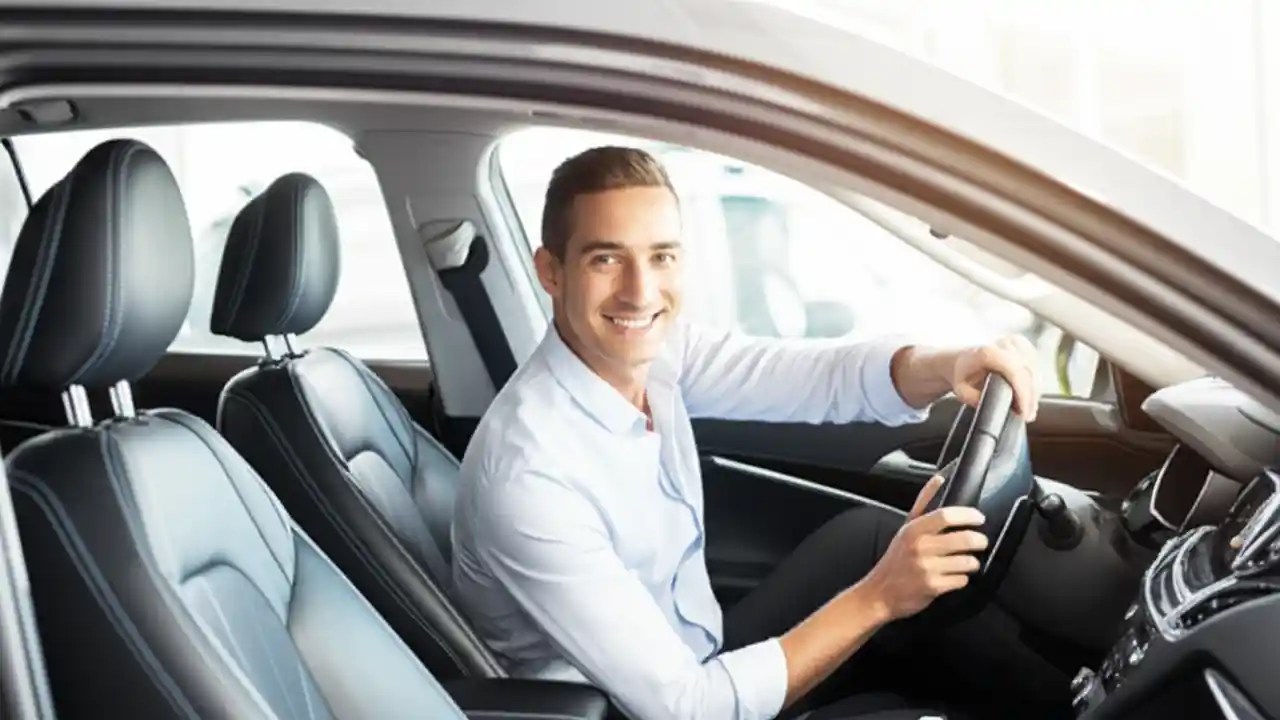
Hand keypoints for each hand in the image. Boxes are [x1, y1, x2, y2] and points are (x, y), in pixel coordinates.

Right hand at [860, 476, 987, 621]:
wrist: (879, 594)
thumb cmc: (896, 559)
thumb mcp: (905, 529)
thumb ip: (924, 503)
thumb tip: (940, 478)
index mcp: (913, 530)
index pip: (946, 515)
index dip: (968, 515)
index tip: (979, 517)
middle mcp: (920, 547)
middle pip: (964, 539)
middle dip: (979, 541)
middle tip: (981, 541)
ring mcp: (926, 568)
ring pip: (967, 561)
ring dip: (972, 563)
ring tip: (966, 562)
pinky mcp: (933, 587)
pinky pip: (962, 580)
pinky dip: (962, 579)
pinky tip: (953, 577)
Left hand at [950, 335, 1039, 420]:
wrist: (964, 358)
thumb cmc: (963, 375)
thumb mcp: (960, 389)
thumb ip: (971, 397)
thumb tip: (987, 403)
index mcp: (988, 351)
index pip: (1014, 371)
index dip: (1022, 393)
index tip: (1023, 412)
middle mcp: (1005, 343)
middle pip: (1027, 373)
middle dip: (1029, 398)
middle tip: (1026, 416)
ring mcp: (1017, 343)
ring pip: (1034, 372)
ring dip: (1033, 393)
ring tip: (1028, 411)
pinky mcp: (1025, 346)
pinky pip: (1035, 369)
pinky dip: (1033, 385)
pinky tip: (1028, 399)